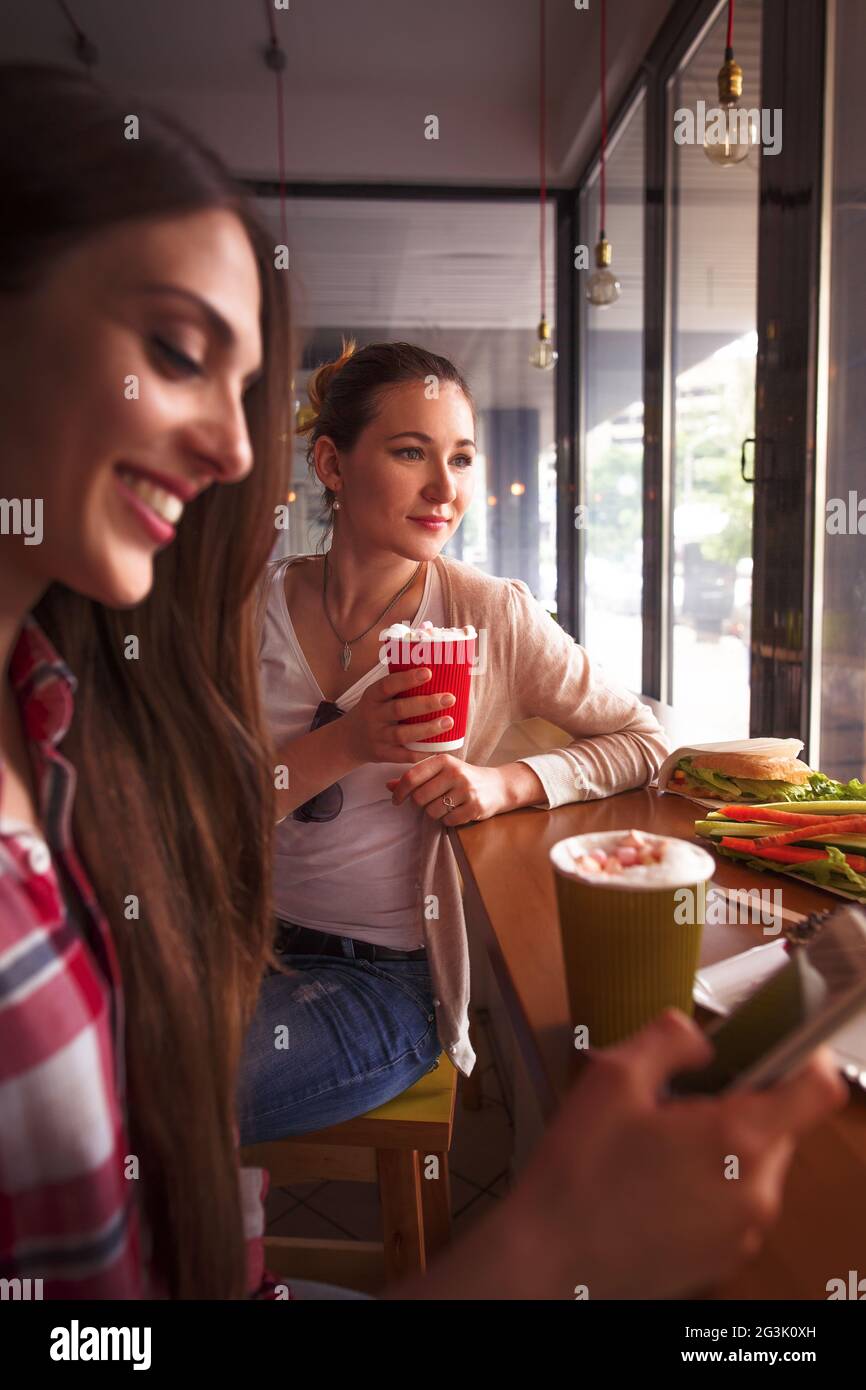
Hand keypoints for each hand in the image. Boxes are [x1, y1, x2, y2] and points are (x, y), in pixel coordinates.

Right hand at [341, 667, 457, 765]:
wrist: (348, 740)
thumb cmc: (373, 712)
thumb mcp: (377, 696)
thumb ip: (398, 686)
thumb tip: (433, 666)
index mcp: (372, 697)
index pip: (387, 685)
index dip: (407, 679)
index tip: (428, 672)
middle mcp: (373, 716)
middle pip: (399, 709)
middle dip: (426, 704)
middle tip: (450, 698)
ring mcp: (378, 737)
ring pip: (403, 734)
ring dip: (427, 729)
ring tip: (449, 721)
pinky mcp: (383, 755)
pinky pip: (404, 756)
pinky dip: (422, 753)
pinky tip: (439, 747)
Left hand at [385, 756, 507, 824]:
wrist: (498, 786)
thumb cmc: (462, 778)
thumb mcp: (440, 772)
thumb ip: (415, 778)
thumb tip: (388, 786)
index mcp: (443, 760)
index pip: (412, 777)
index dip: (399, 792)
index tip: (396, 800)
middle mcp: (455, 772)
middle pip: (419, 798)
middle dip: (420, 804)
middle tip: (429, 802)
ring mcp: (466, 790)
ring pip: (432, 812)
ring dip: (434, 813)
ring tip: (446, 805)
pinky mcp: (474, 807)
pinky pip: (448, 821)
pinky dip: (448, 820)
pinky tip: (456, 811)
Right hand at [506, 1010, 847, 1299]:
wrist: (552, 1261)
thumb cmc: (578, 1178)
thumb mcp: (612, 1077)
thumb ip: (668, 1039)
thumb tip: (697, 1040)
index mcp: (736, 1140)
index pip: (818, 1090)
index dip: (806, 1059)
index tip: (785, 1049)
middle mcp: (753, 1192)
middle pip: (782, 1127)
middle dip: (741, 1106)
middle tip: (682, 1103)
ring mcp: (742, 1232)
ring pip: (757, 1167)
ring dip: (723, 1149)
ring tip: (660, 1150)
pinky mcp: (724, 1259)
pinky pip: (736, 1205)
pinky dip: (710, 1187)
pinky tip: (657, 1186)